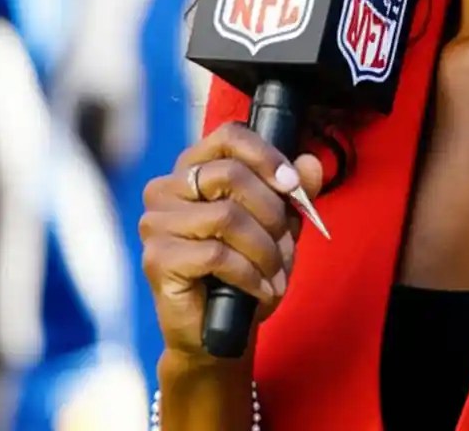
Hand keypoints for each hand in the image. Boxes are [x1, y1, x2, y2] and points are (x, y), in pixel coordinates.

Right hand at [140, 122, 323, 358]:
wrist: (220, 333)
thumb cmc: (244, 275)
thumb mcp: (278, 229)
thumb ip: (293, 194)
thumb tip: (312, 164)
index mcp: (191, 171)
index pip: (228, 136)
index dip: (266, 155)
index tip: (292, 185)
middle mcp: (166, 190)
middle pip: (230, 174)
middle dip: (272, 213)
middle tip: (286, 247)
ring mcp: (156, 224)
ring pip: (227, 216)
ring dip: (265, 250)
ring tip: (275, 275)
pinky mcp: (158, 259)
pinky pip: (217, 254)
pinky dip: (250, 275)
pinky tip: (261, 291)